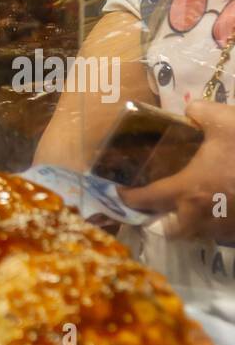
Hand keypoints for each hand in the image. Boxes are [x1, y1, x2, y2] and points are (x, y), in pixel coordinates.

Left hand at [121, 102, 234, 240]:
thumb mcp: (224, 120)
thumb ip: (199, 112)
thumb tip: (191, 111)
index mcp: (189, 189)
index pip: (147, 199)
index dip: (129, 196)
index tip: (121, 191)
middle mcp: (202, 216)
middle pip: (173, 229)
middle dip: (163, 220)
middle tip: (160, 201)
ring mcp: (225, 229)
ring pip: (198, 233)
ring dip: (190, 223)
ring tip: (191, 203)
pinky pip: (221, 233)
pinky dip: (215, 223)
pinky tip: (220, 204)